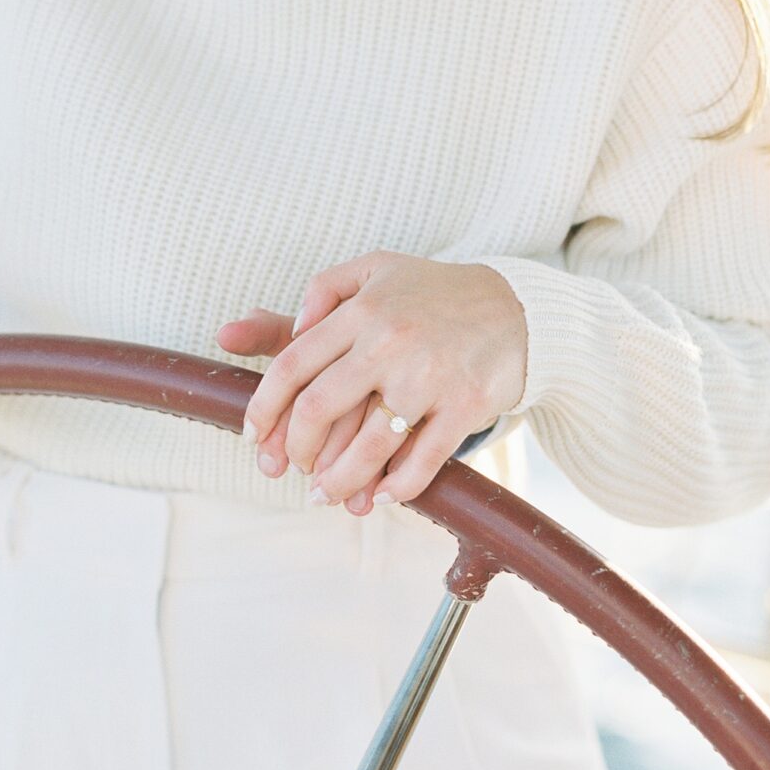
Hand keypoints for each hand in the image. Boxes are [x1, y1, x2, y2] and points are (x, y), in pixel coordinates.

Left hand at [217, 252, 526, 515]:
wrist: (516, 307)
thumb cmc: (432, 293)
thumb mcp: (374, 272)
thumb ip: (321, 292)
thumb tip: (275, 326)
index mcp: (362, 310)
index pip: (293, 365)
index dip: (264, 407)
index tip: (253, 435)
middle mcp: (390, 342)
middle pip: (320, 410)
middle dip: (296, 450)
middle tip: (292, 469)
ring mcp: (429, 377)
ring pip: (368, 446)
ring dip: (339, 482)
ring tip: (327, 496)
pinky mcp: (465, 405)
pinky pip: (423, 461)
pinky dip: (397, 488)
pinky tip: (380, 497)